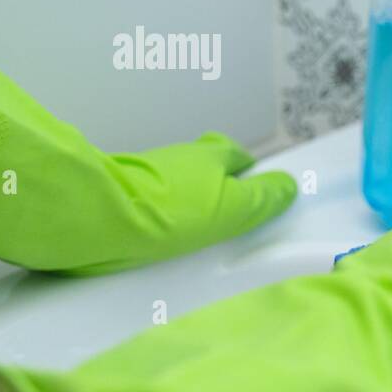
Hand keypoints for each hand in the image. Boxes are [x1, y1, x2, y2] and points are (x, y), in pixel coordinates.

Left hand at [0, 52, 295, 273]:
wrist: (102, 217)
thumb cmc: (177, 212)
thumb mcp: (235, 208)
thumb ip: (264, 197)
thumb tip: (289, 184)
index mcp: (211, 155)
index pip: (236, 154)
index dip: (247, 170)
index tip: (253, 189)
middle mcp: (178, 156)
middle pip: (203, 166)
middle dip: (214, 183)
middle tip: (223, 212)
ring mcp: (145, 172)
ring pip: (174, 182)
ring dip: (183, 200)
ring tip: (190, 232)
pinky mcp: (120, 193)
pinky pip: (148, 200)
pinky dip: (157, 213)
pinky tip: (158, 237)